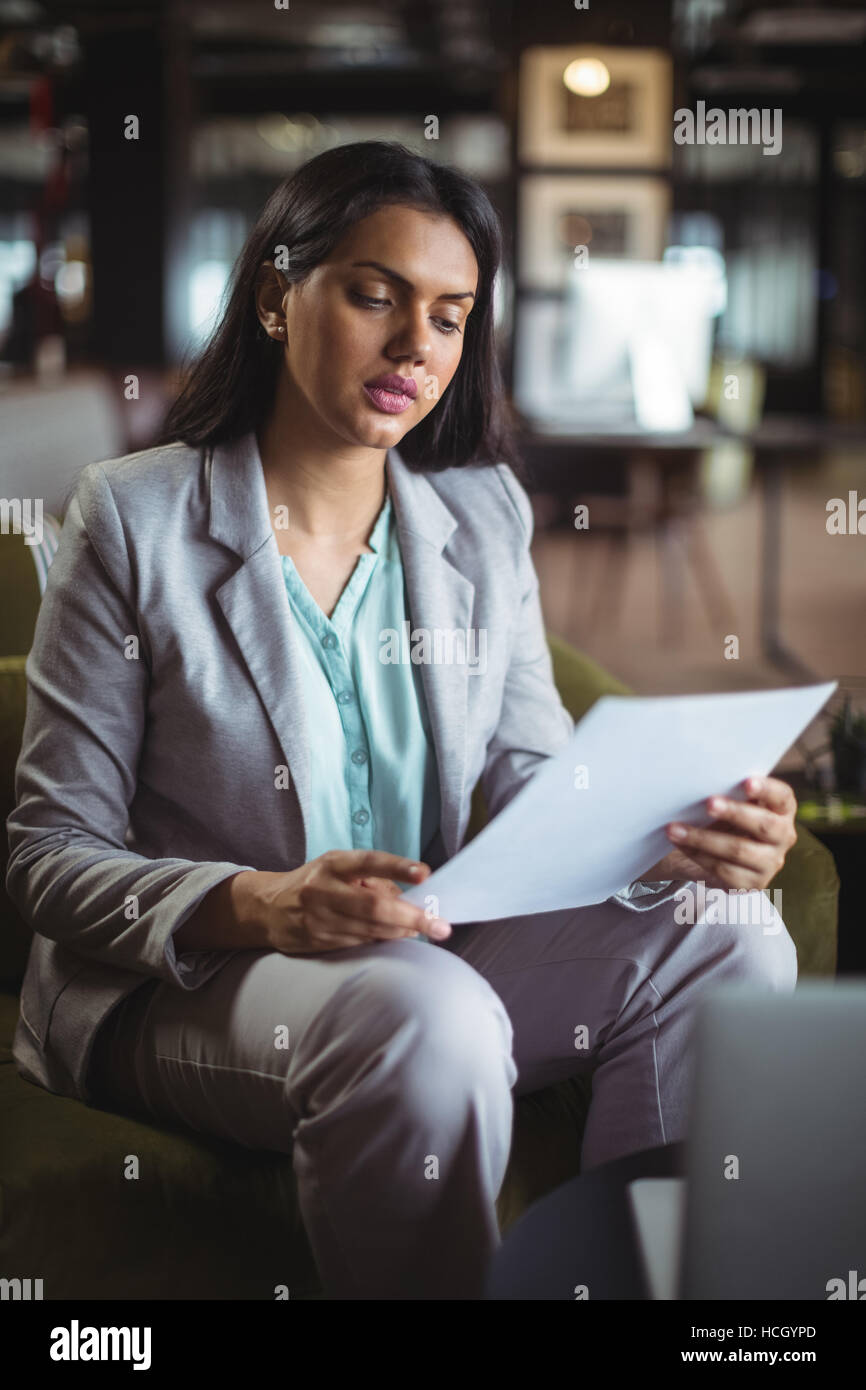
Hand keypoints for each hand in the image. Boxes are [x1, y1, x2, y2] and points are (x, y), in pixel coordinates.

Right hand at [254, 850, 451, 953]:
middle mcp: (324, 891)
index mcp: (332, 865)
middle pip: (375, 907)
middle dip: (412, 918)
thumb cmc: (314, 883)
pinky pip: (360, 944)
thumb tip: (411, 897)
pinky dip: (383, 940)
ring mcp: (320, 919)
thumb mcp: (338, 868)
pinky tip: (396, 936)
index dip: (397, 867)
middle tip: (441, 925)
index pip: (368, 863)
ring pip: (371, 930)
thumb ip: (373, 879)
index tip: (424, 874)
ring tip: (424, 929)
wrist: (268, 908)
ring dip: (402, 932)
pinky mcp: (319, 942)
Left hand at [643, 776, 797, 890]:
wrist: (715, 851)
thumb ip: (729, 790)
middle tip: (709, 803)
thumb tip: (703, 779)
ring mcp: (770, 863)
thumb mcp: (732, 801)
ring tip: (675, 828)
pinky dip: (698, 855)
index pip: (782, 797)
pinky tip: (680, 844)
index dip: (766, 789)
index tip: (746, 782)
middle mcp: (783, 836)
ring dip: (703, 838)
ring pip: (739, 850)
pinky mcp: (752, 883)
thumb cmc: (725, 817)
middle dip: (735, 813)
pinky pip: (723, 870)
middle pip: (764, 825)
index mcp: (782, 809)